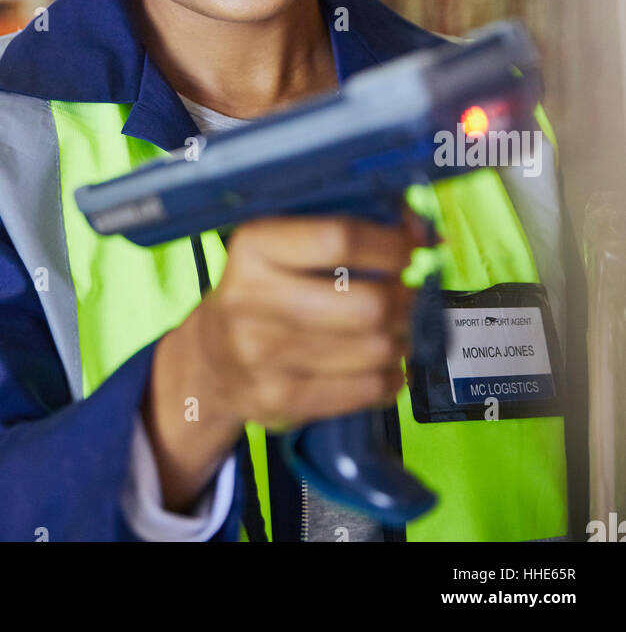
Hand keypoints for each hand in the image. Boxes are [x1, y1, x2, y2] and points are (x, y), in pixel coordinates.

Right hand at [141, 210, 423, 511]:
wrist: (209, 363)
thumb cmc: (262, 292)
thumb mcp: (282, 248)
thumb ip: (345, 233)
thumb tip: (423, 230)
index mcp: (254, 247)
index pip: (340, 240)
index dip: (393, 245)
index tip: (418, 248)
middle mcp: (251, 299)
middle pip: (368, 304)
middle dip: (405, 300)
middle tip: (411, 297)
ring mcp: (262, 356)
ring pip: (374, 349)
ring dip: (402, 339)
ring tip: (397, 330)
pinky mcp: (280, 401)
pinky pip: (365, 390)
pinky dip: (391, 377)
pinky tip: (386, 366)